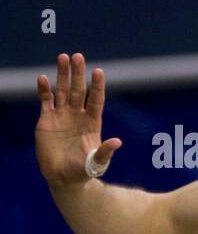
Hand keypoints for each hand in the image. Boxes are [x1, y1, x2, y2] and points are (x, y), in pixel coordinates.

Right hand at [36, 53, 121, 187]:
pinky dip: (44, 89)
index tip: (98, 71)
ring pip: (62, 90)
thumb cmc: (83, 170)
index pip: (96, 99)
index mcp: (93, 122)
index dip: (97, 86)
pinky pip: (46, 100)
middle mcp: (78, 115)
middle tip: (78, 56)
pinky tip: (43, 78)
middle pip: (79, 89)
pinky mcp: (47, 119)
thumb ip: (105, 151)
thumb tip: (118, 142)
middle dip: (78, 73)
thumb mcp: (97, 162)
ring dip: (62, 75)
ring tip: (63, 57)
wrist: (63, 177)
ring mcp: (62, 115)